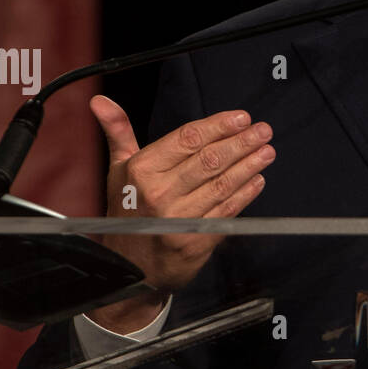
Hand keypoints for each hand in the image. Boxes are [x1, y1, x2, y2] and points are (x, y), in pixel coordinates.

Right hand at [85, 94, 274, 332]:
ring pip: (222, 185)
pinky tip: (258, 180)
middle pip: (209, 160)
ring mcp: (178, 219)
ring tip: (267, 151)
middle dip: (241, 143)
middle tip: (264, 130)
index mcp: (141, 171)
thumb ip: (118, 133)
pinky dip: (246, 194)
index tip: (241, 117)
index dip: (218, 126)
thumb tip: (100, 100)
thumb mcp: (118, 171)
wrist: (131, 268)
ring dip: (249, 166)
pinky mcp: (195, 241)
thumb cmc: (128, 212)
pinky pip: (226, 211)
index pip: (187, 139)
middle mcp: (158, 194)